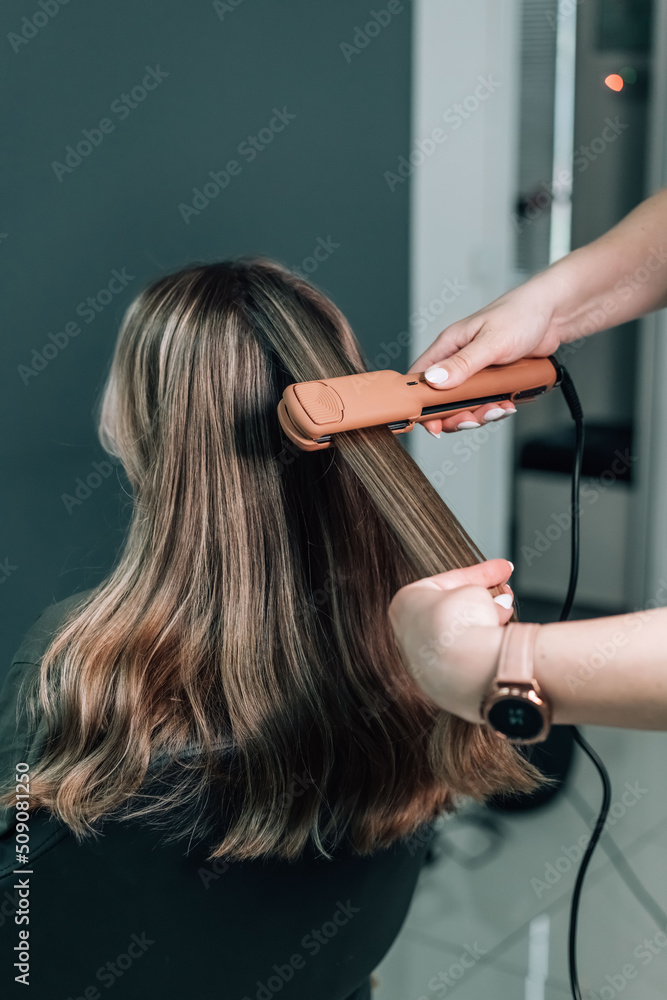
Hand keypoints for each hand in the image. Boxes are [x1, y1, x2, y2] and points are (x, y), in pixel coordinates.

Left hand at [387, 559, 514, 722]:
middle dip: (482, 601)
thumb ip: (481, 593)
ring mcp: (423, 666)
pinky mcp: (443, 689)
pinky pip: (466, 662)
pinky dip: (482, 651)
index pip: (448, 582)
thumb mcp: (474, 591)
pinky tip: (498, 644)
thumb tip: (496, 605)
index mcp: (403, 604)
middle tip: (506, 594)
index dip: (480, 574)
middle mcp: (407, 637)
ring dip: (483, 625)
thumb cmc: (461, 626)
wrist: (469, 669)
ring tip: (506, 617)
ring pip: (460, 638)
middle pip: (452, 611)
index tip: (502, 570)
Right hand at [409, 277, 562, 434]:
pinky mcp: (494, 379)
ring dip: (480, 414)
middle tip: (471, 420)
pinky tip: (507, 404)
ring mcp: (477, 371)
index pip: (421, 376)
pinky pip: (487, 402)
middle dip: (456, 414)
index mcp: (450, 345)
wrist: (555, 314)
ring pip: (466, 404)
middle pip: (443, 398)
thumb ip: (463, 363)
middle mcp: (459, 359)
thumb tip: (434, 379)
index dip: (421, 402)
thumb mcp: (491, 341)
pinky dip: (496, 408)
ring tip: (496, 410)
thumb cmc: (521, 313)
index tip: (431, 422)